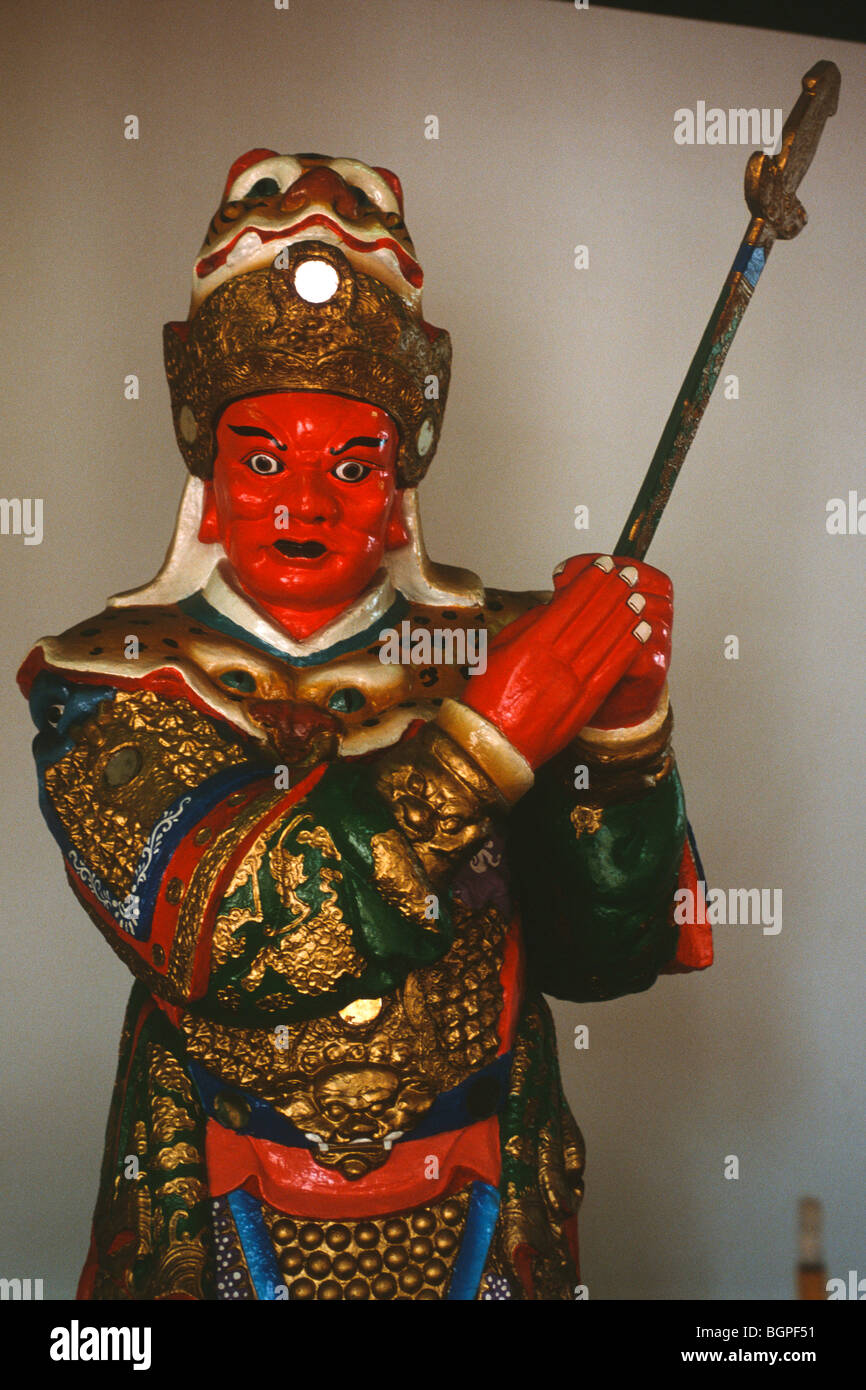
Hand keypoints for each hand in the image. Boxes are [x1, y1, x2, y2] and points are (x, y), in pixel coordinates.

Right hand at [463, 554, 671, 769]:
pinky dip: (629, 647)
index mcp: (533, 642)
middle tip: (628, 574)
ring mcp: (574, 680)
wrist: (494, 745)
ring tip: (637, 596)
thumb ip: (529, 626)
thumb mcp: (499, 650)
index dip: (591, 581)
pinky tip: (640, 631)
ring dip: (626, 614)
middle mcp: (557, 658)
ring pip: (607, 638)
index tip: (603, 567)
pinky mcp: (586, 700)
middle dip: (613, 591)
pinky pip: (613, 668)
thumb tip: (554, 607)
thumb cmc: (489, 700)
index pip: (571, 602)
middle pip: (593, 616)